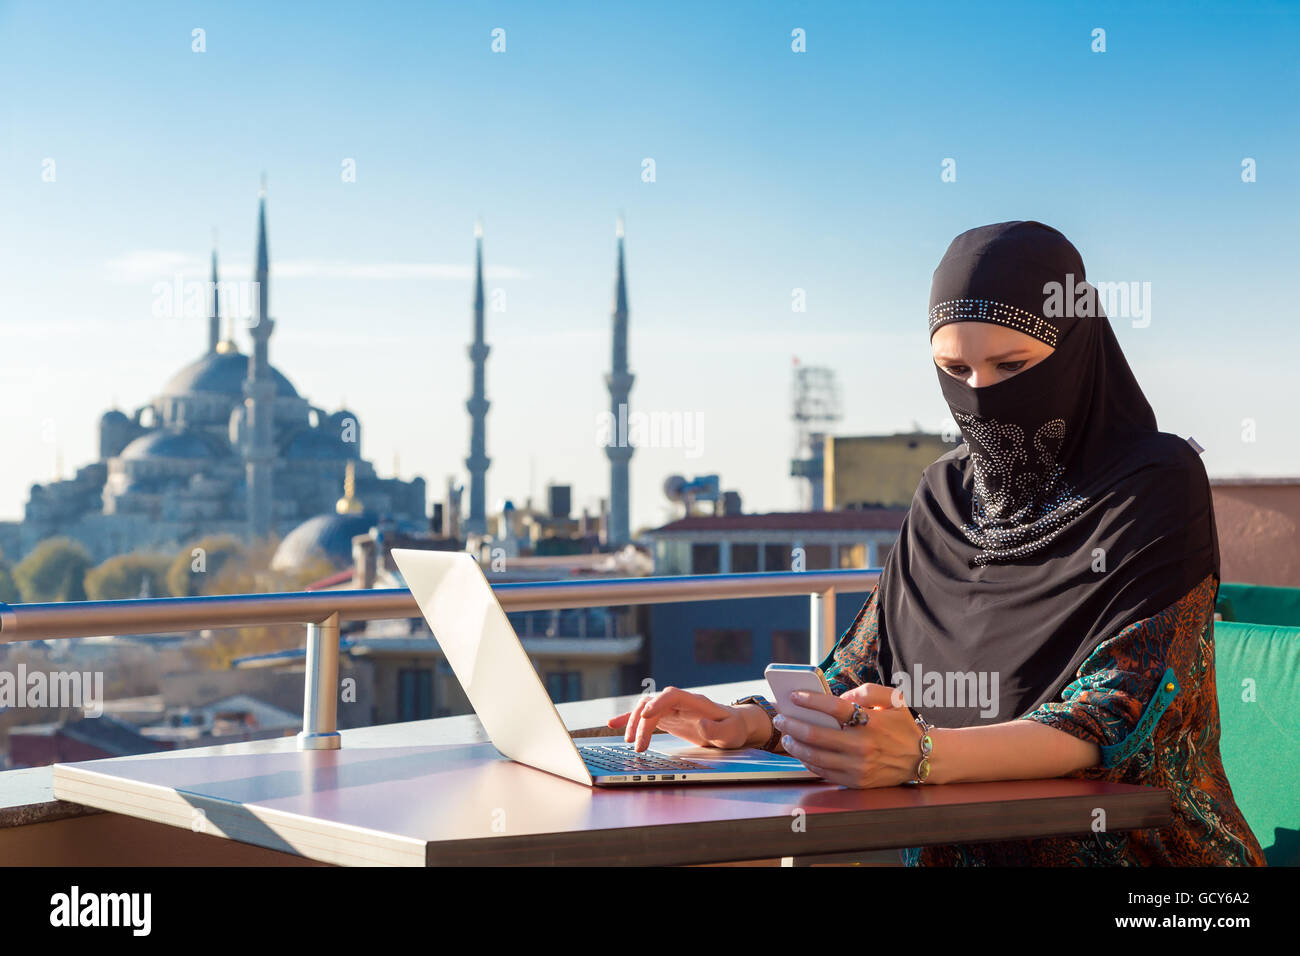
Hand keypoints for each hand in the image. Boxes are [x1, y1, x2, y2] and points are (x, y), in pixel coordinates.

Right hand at [606, 686, 758, 751]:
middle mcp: (680, 702)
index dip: (657, 703)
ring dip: (635, 723)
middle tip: (639, 747)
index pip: (672, 696)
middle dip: (642, 723)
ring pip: (646, 709)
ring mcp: (672, 709)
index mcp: (695, 702)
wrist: (733, 725)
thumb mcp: (731, 733)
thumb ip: (717, 730)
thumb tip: (701, 725)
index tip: (646, 716)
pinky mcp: (667, 718)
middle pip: (653, 704)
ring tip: (631, 743)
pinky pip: (645, 716)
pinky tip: (614, 724)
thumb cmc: (733, 728)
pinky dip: (629, 719)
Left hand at [773, 683, 923, 788]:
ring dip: (796, 746)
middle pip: (817, 734)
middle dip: (793, 724)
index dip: (810, 700)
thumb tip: (841, 696)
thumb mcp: (893, 700)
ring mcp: (858, 766)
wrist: (922, 758)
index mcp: (870, 722)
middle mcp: (862, 745)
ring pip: (816, 756)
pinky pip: (824, 772)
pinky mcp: (856, 781)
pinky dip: (808, 762)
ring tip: (786, 736)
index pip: (834, 708)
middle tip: (780, 718)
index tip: (793, 696)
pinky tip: (801, 753)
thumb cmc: (902, 726)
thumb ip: (866, 691)